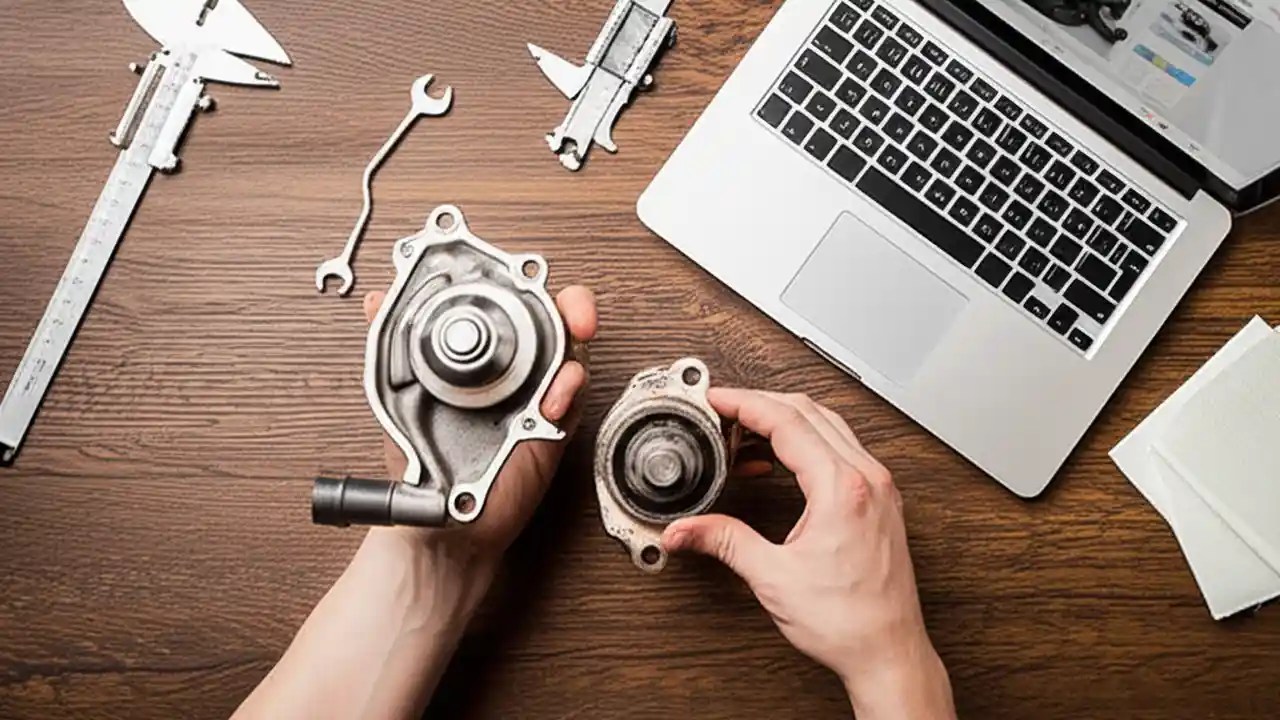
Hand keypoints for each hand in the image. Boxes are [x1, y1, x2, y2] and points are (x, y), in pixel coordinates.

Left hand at [362, 285, 597, 564]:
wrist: (439, 524)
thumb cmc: (422, 463)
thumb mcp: (399, 397)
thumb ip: (389, 345)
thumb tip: (374, 298)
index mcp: (480, 356)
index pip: (511, 304)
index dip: (525, 286)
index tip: (525, 277)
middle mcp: (514, 373)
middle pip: (554, 323)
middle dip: (572, 308)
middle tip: (576, 312)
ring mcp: (536, 400)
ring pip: (572, 358)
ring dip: (575, 352)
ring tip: (564, 363)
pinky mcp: (551, 431)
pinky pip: (572, 403)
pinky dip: (569, 395)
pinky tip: (552, 402)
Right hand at [661, 390, 953, 718]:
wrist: (888, 652)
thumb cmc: (848, 622)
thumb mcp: (773, 577)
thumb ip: (725, 542)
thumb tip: (684, 529)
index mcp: (842, 488)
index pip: (786, 420)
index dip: (744, 403)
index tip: (716, 399)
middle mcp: (867, 479)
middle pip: (808, 411)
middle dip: (760, 404)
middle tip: (723, 411)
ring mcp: (878, 488)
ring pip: (828, 426)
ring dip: (785, 420)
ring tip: (744, 434)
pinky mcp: (880, 501)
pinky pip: (842, 449)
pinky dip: (807, 442)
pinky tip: (780, 461)